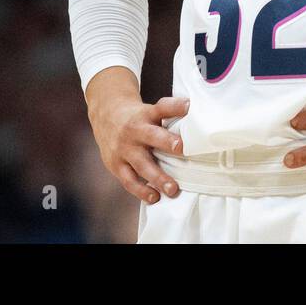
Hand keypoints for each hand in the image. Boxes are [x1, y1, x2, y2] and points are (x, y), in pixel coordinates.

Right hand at [88, 85, 189, 204]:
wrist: (106, 116)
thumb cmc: (138, 117)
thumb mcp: (151, 111)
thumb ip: (171, 117)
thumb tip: (199, 124)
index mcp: (146, 114)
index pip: (162, 108)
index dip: (175, 106)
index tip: (188, 106)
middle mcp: (134, 130)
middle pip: (151, 135)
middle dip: (167, 143)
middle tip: (181, 149)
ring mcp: (124, 148)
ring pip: (141, 164)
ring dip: (158, 177)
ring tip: (173, 189)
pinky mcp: (116, 164)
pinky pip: (129, 180)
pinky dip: (141, 190)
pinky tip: (154, 197)